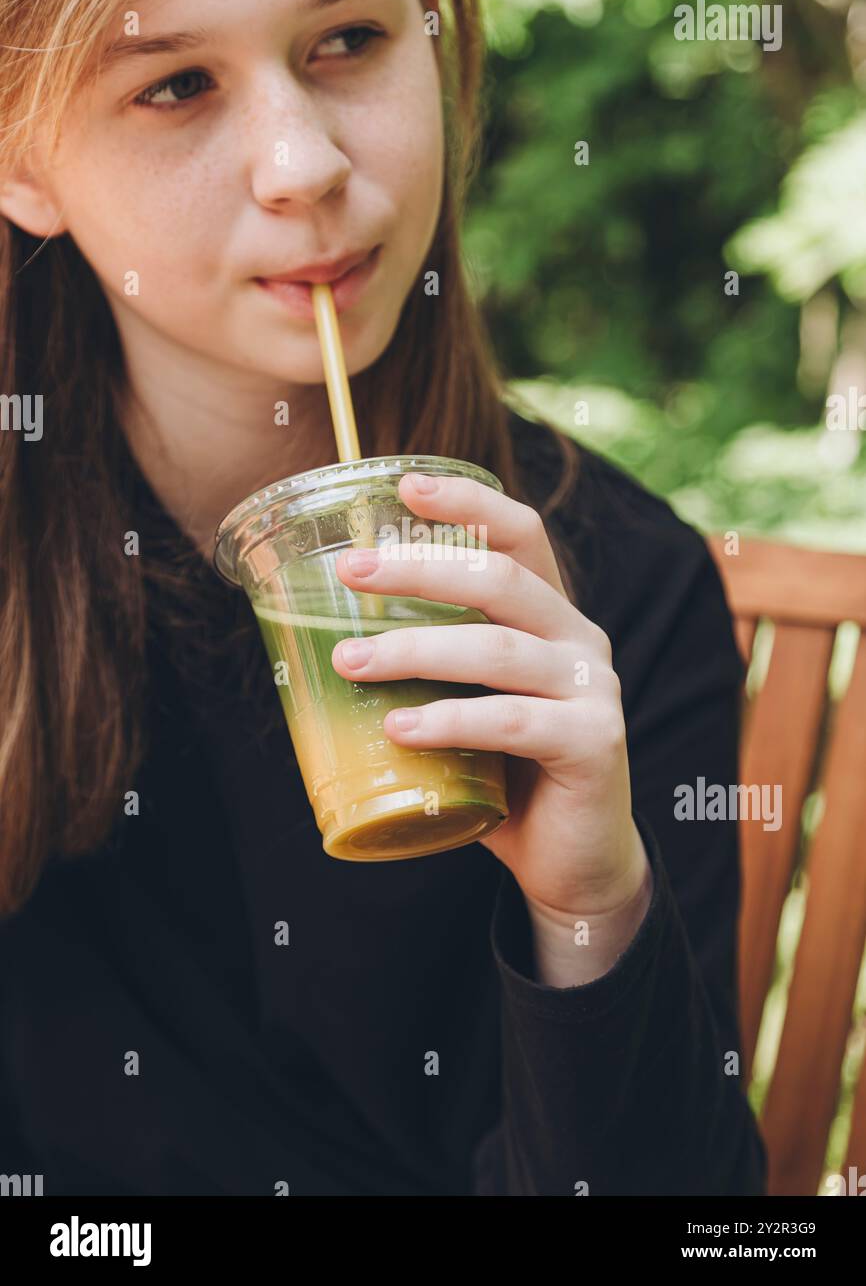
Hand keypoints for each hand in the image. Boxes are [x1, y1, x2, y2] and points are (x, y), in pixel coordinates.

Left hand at [331, 472, 650, 926]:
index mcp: (552, 617)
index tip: (404, 486)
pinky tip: (400, 727)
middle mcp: (580, 640)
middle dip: (419, 569)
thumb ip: (430, 668)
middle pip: (500, 580)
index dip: (468, 502)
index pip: (520, 536)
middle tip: (350, 573)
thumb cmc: (506, 774)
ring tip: (349, 661)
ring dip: (415, 649)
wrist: (572, 860)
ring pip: (498, 648)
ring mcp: (592, 689)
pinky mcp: (595, 741)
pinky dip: (449, 720)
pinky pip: (511, 719)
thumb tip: (319, 641)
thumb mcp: (468, 704)